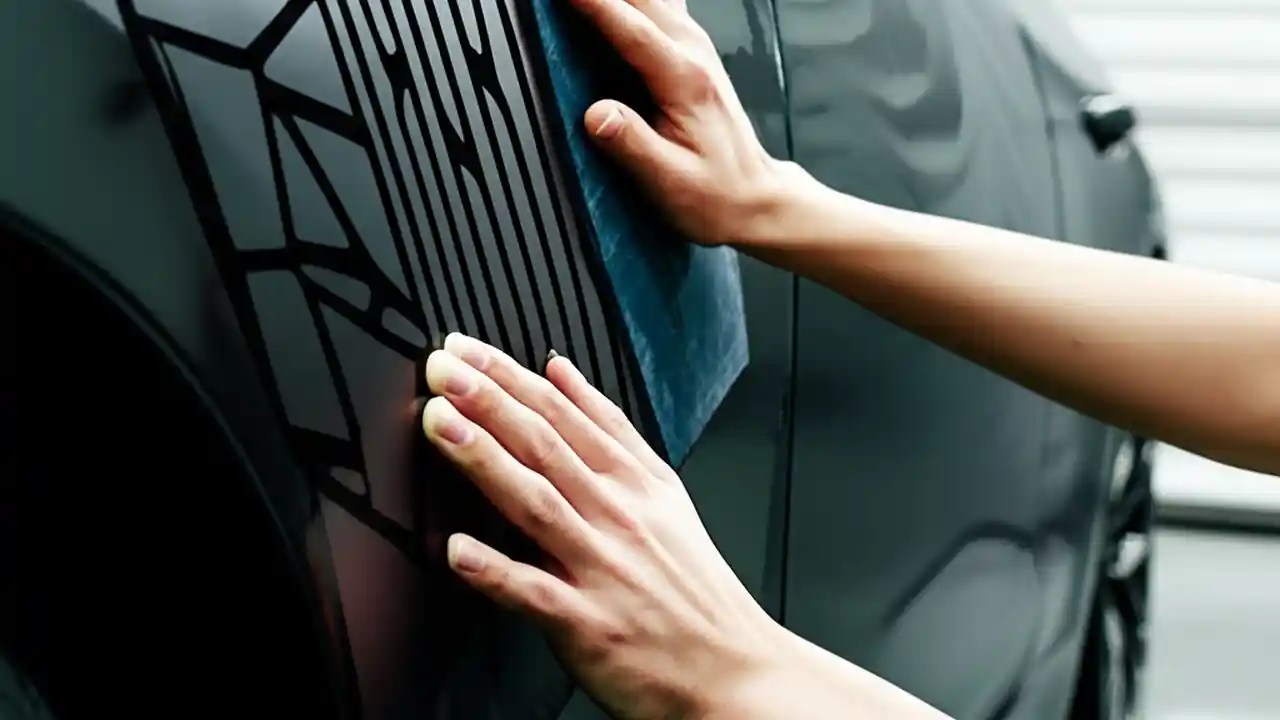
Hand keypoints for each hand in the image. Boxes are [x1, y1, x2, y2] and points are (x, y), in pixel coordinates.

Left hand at [420, 334, 780, 718]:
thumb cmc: (694, 588)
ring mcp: (602, 568)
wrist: (736, 670)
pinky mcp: (588, 624)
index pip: (564, 414)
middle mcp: (617, 516)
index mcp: (634, 482)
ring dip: (484, 460)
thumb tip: (561, 372)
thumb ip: (610, 429)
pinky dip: (496, 572)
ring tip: (441, 425)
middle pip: (545, 446)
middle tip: (441, 369)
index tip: (466, 351)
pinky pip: (535, 593)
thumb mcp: (664, 493)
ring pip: (536, 502)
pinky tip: (457, 551)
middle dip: (488, 400)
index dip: (510, 377)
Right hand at [572, 0, 806, 245]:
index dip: (594, 3)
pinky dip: (634, 3)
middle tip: (563, 2)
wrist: (754, 197)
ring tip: (582, 3)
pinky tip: (618, 8)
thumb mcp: (670, 181)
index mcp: (685, 80)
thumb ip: (631, 144)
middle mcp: (694, 53)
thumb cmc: (715, 195)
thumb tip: (594, 114)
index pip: (630, 28)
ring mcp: (695, 47)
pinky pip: (660, 6)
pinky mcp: (691, 51)